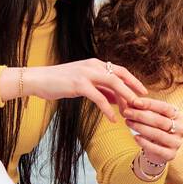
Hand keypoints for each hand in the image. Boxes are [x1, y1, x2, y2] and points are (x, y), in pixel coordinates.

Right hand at [25, 59, 147, 123]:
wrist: (38, 80)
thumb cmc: (60, 82)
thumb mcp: (83, 84)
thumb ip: (101, 89)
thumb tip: (117, 98)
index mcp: (95, 64)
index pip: (120, 70)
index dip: (133, 80)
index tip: (143, 92)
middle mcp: (93, 65)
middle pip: (120, 75)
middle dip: (134, 88)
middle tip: (143, 102)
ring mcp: (86, 73)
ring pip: (113, 84)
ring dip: (125, 98)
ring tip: (131, 112)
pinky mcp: (79, 84)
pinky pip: (99, 97)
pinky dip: (108, 109)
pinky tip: (113, 119)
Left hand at [119, 96, 182, 166]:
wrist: (158, 151)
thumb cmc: (154, 129)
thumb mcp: (151, 118)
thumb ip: (143, 109)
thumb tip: (129, 100)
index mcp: (177, 116)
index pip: (164, 107)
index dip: (150, 104)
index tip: (135, 102)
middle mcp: (180, 129)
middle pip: (160, 121)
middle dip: (141, 115)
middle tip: (127, 112)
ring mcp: (176, 142)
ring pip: (158, 134)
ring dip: (141, 127)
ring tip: (127, 122)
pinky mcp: (171, 155)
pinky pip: (157, 149)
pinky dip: (145, 143)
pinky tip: (135, 137)